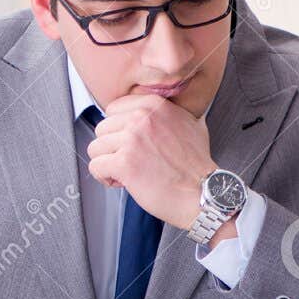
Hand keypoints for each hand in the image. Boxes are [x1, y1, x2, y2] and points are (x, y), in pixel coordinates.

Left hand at [86, 94, 217, 232]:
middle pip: (102, 129)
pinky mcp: (124, 163)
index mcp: (154, 105)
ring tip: (125, 173)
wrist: (203, 192)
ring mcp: (131, 140)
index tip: (129, 143)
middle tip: (130, 161)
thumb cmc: (197, 165)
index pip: (113, 109)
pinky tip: (121, 182)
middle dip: (112, 148)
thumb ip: (166, 113)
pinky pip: (95, 166)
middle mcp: (141, 118)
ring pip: (95, 148)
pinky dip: (104, 177)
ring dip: (107, 163)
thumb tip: (147, 111)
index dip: (118, 129)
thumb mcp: (189, 124)